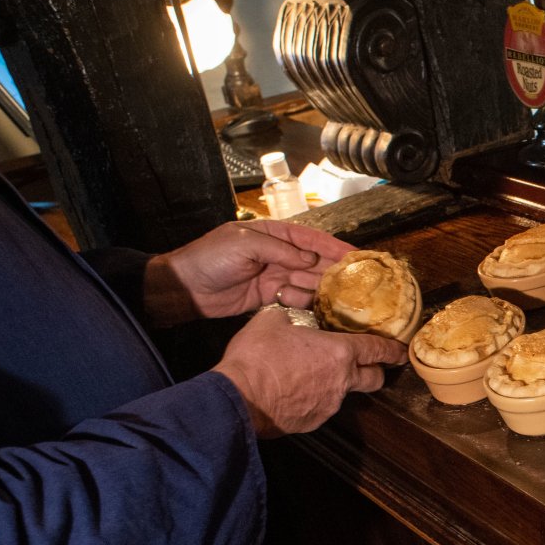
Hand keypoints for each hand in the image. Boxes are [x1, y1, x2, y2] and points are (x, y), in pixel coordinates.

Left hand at [144, 221, 355, 326]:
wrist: (184, 288)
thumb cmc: (209, 258)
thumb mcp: (243, 244)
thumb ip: (279, 250)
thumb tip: (310, 260)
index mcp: (272, 234)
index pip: (310, 239)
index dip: (334, 246)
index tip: (356, 255)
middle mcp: (277, 254)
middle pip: (314, 262)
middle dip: (336, 270)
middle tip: (360, 281)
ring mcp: (274, 276)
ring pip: (308, 281)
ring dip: (326, 289)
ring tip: (346, 298)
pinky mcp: (269, 297)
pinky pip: (295, 298)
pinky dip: (309, 303)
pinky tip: (323, 309)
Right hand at [213, 306, 405, 436]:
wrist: (238, 399)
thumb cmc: (257, 357)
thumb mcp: (270, 322)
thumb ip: (287, 318)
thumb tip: (286, 317)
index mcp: (339, 353)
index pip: (377, 349)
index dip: (392, 349)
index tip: (402, 351)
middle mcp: (342, 381)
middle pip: (373, 379)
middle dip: (375, 372)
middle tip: (369, 365)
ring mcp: (329, 405)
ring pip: (342, 394)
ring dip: (333, 384)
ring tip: (310, 375)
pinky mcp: (312, 422)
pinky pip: (319, 408)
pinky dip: (311, 400)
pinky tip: (293, 392)